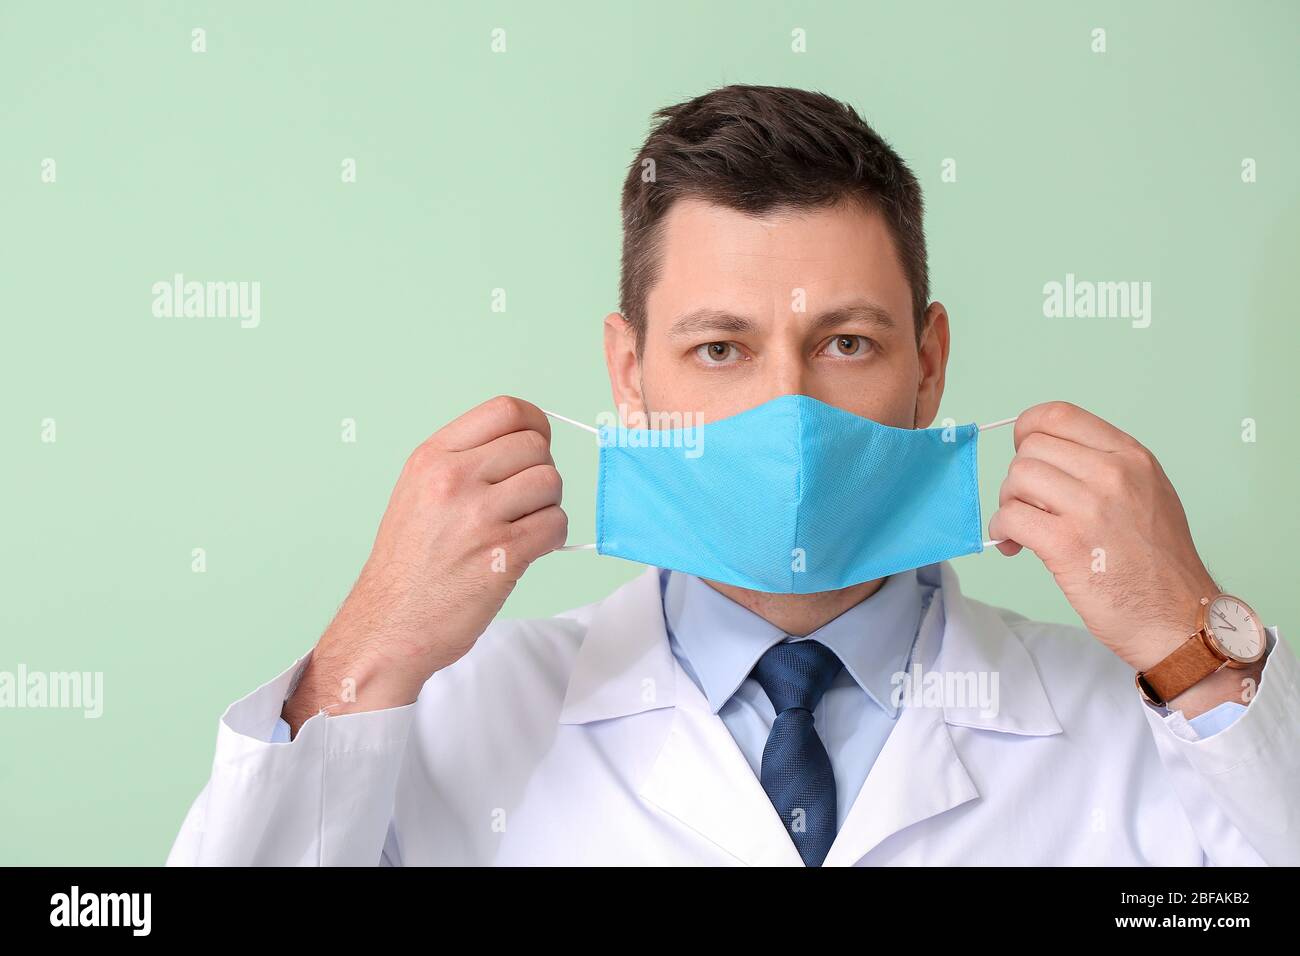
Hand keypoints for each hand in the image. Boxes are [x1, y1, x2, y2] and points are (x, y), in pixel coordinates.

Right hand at [282, 396, 566, 733]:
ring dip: (548, 506)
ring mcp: (479, 515)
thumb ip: (465, 462)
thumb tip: (527, 442)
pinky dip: (552, 537)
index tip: (534, 448)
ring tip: (523, 527)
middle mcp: (454, 479)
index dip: (534, 425)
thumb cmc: (409, 564)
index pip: (507, 410)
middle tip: (524, 502)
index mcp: (433, 457)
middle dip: (540, 473)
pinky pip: (556, 524)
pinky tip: (528, 550)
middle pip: (536, 446)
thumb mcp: (418, 492)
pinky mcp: (503, 553)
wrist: (389, 625)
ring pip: (551, 482)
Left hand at [987, 401, 1218, 674]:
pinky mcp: (1067, 545)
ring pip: (1016, 479)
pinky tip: (1015, 545)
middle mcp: (1113, 475)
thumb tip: (1045, 458)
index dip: (1028, 430)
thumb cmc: (1159, 564)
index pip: (1059, 415)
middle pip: (1031, 449)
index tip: (1025, 452)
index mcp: (1131, 457)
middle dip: (1019, 478)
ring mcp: (1090, 509)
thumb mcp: (1148, 493)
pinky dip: (1002, 531)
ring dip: (1009, 505)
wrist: (1179, 619)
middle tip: (1028, 506)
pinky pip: (1010, 517)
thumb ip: (1103, 468)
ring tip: (1024, 530)